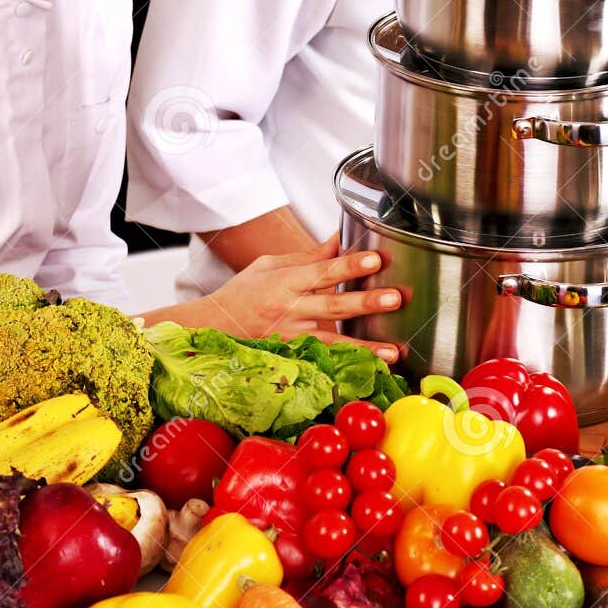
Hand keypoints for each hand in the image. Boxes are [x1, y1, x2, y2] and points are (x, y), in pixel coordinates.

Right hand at [201, 234, 402, 359]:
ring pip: (333, 342)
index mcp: (284, 282)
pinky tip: (372, 368)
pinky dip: (348, 365)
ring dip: (365, 346)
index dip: (348, 265)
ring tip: (393, 350)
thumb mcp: (269, 265)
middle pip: (332, 307)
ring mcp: (291, 338)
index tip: (374, 259)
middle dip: (365, 302)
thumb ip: (308, 257)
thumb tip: (340, 239)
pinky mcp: (292, 356)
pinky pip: (324, 361)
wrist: (213, 328)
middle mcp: (289, 311)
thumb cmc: (243, 292)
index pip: (321, 271)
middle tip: (394, 298)